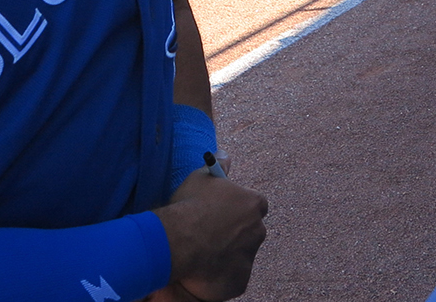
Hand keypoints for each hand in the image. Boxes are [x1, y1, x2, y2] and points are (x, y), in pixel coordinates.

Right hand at [154, 171, 267, 300]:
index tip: (223, 212)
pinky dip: (222, 273)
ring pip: (241, 254)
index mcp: (253, 204)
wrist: (178, 242)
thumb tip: (224, 155)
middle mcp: (258, 230)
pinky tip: (204, 269)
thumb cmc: (190, 206)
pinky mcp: (240, 281)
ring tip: (203, 251)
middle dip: (235, 232)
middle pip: (250, 231)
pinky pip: (232, 276)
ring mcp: (250, 257)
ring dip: (228, 253)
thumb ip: (218, 166)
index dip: (237, 209)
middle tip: (211, 234)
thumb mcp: (202, 177)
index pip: (254, 206)